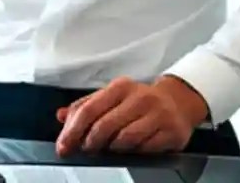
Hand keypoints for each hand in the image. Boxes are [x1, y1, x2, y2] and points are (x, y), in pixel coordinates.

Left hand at [54, 76, 207, 155]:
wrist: (179, 102)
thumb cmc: (140, 102)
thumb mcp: (112, 97)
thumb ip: (86, 106)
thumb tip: (61, 116)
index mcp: (120, 87)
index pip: (89, 109)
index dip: (72, 130)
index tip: (64, 146)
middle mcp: (139, 98)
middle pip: (104, 125)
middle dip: (90, 142)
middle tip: (86, 149)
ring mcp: (158, 114)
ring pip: (125, 138)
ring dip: (112, 148)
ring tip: (109, 148)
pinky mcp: (172, 132)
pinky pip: (145, 148)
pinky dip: (134, 151)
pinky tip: (132, 149)